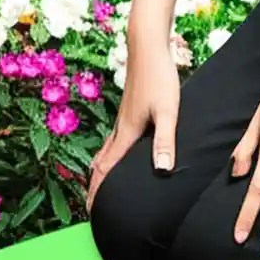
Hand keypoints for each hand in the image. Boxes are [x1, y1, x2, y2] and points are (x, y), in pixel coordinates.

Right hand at [87, 32, 180, 211]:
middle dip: (96, 186)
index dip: (99, 191)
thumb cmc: (160, 77)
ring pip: (107, 151)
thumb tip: (162, 170)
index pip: (107, 169)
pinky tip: (120, 154)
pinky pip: (115, 140)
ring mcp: (123, 119)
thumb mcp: (168, 111)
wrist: (148, 47)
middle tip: (92, 207)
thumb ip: (165, 140)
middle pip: (102, 163)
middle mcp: (121, 128)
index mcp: (128, 133)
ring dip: (101, 170)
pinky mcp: (129, 111)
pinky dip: (110, 155)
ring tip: (101, 186)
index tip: (91, 212)